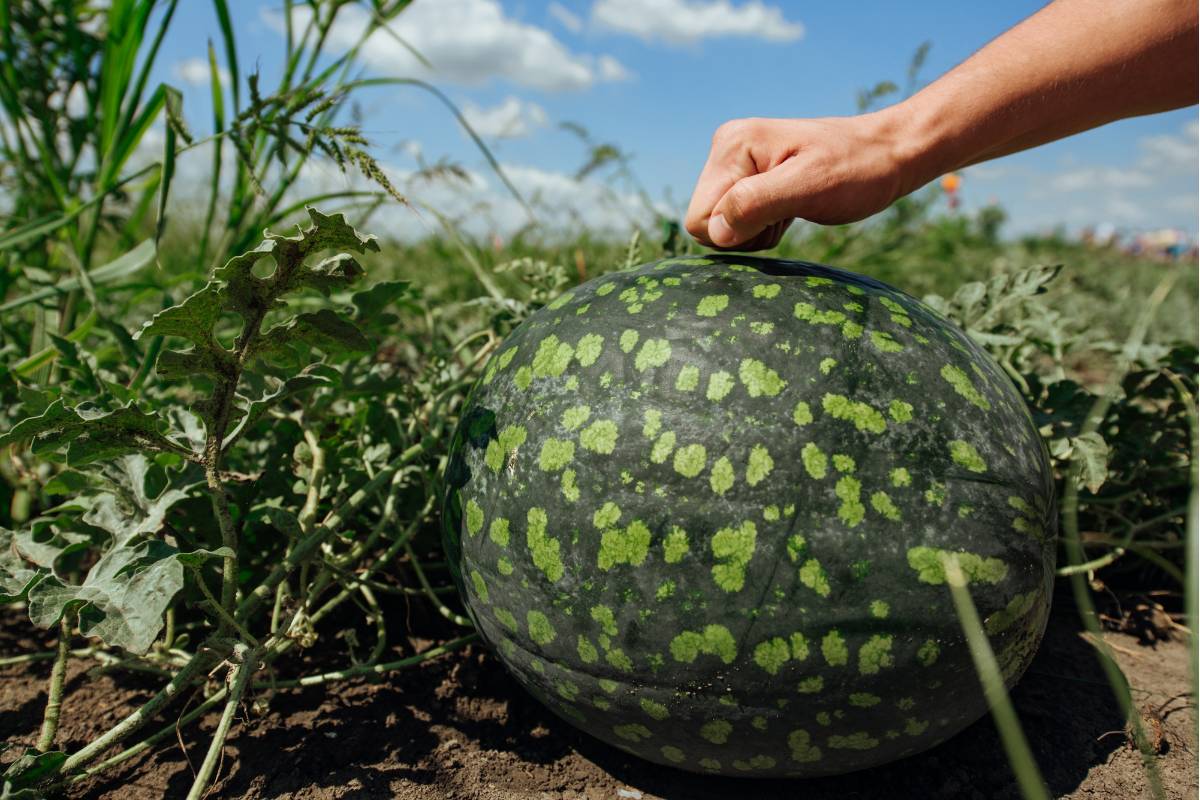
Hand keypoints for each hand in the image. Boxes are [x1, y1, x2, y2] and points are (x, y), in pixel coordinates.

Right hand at [685, 113, 912, 250]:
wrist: (890, 154)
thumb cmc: (858, 169)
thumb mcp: (810, 186)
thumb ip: (756, 203)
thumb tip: (715, 231)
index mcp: (732, 145)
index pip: (699, 218)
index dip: (736, 233)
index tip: (778, 215)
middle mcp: (726, 148)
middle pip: (705, 224)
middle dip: (744, 233)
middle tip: (787, 213)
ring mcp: (737, 163)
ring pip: (720, 227)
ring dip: (756, 231)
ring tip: (793, 209)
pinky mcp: (750, 177)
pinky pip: (736, 222)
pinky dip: (763, 226)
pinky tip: (790, 210)